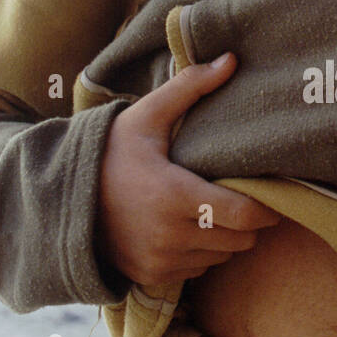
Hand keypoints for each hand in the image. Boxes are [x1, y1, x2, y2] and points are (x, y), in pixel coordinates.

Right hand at [95, 53, 279, 283]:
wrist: (63, 197)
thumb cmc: (110, 152)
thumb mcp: (146, 116)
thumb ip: (190, 88)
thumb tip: (231, 59)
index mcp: (173, 195)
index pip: (243, 215)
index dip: (265, 208)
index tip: (273, 195)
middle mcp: (169, 235)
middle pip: (239, 240)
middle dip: (247, 222)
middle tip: (243, 199)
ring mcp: (160, 260)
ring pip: (220, 256)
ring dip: (225, 238)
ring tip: (214, 211)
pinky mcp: (152, 276)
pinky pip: (197, 270)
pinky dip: (202, 253)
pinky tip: (188, 228)